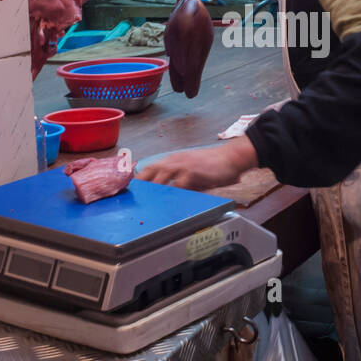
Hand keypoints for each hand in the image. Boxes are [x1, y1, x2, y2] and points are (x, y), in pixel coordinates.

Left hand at [136, 137, 257, 189]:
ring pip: (160, 176)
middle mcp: (174, 160)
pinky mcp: (192, 172)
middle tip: (133, 197)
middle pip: (150, 171)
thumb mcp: (191, 170)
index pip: (150, 168)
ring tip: (145, 201)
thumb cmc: (213, 166)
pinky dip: (173, 193)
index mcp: (173, 160)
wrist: (230, 158)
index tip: (130, 189)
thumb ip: (179, 180)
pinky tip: (169, 202)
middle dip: (141, 184)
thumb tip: (168, 192)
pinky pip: (178, 184)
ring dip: (153, 189)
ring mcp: (183, 165)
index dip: (139, 178)